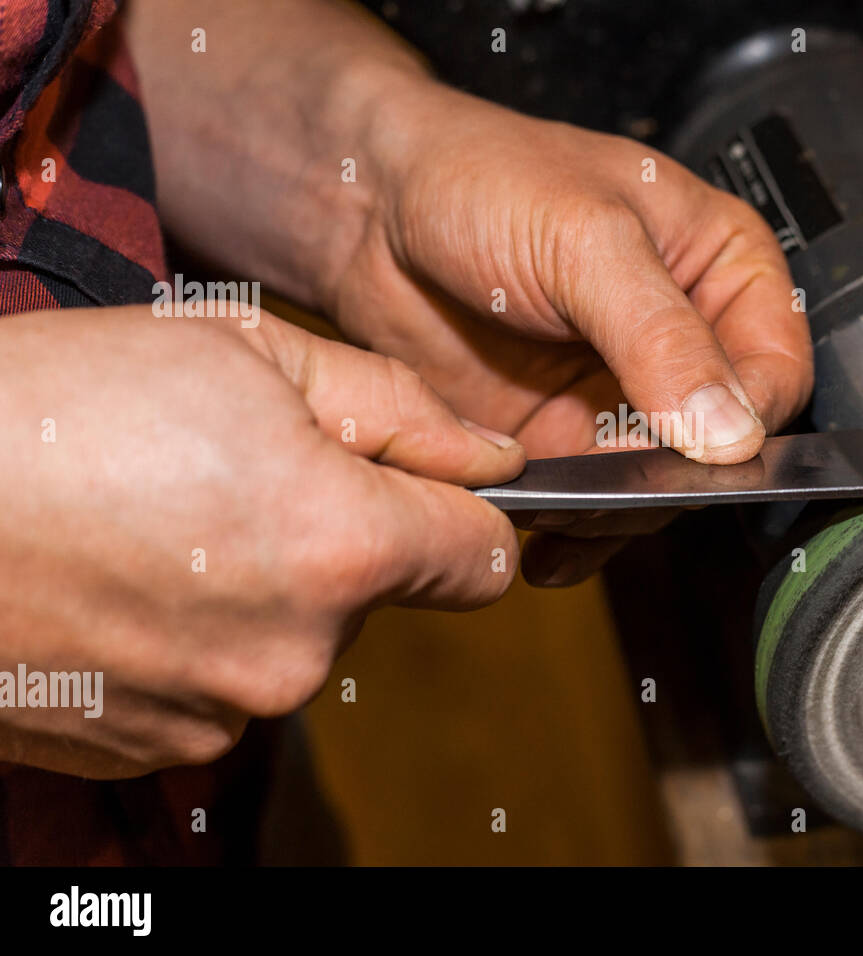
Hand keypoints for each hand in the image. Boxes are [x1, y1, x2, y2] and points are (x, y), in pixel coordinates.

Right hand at [0, 308, 522, 777]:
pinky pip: (229, 683)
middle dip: (342, 534)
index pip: (483, 558)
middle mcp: (298, 652)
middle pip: (384, 593)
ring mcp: (225, 713)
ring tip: (164, 520)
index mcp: (339, 547)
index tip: (421, 486)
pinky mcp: (162, 748)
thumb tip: (490, 456)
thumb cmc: (51, 408)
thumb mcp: (241, 350)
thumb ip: (395, 407)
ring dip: (267, 584)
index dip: (462, 511)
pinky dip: (204, 635)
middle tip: (238, 472)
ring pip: (302, 637)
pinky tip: (129, 578)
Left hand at [331, 83, 814, 582]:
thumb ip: (659, 334)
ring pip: (659, 486)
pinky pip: (595, 505)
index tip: (692, 452)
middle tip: (610, 493)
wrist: (371, 208)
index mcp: (722, 270)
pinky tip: (547, 542)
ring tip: (562, 515)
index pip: (777, 374)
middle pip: (722, 447)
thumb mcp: (584, 240)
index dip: (744, 424)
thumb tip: (729, 431)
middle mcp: (686, 341)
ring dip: (617, 514)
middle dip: (670, 480)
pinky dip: (576, 532)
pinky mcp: (567, 438)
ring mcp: (625, 396)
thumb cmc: (480, 178)